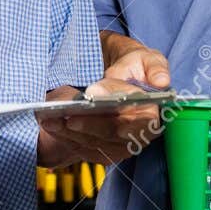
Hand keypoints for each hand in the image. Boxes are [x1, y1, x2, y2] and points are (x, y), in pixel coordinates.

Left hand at [37, 36, 171, 167]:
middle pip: (112, 134)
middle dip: (89, 124)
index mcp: (153, 113)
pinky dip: (65, 138)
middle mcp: (139, 135)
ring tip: (50, 119)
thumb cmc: (135, 66)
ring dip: (70, 133)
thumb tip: (160, 81)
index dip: (119, 115)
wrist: (122, 75)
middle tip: (68, 115)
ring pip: (95, 143)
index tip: (94, 100)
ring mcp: (121, 145)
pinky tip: (51, 125)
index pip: (140, 120)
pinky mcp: (104, 150)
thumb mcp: (147, 59)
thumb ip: (154, 68)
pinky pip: (83, 148)